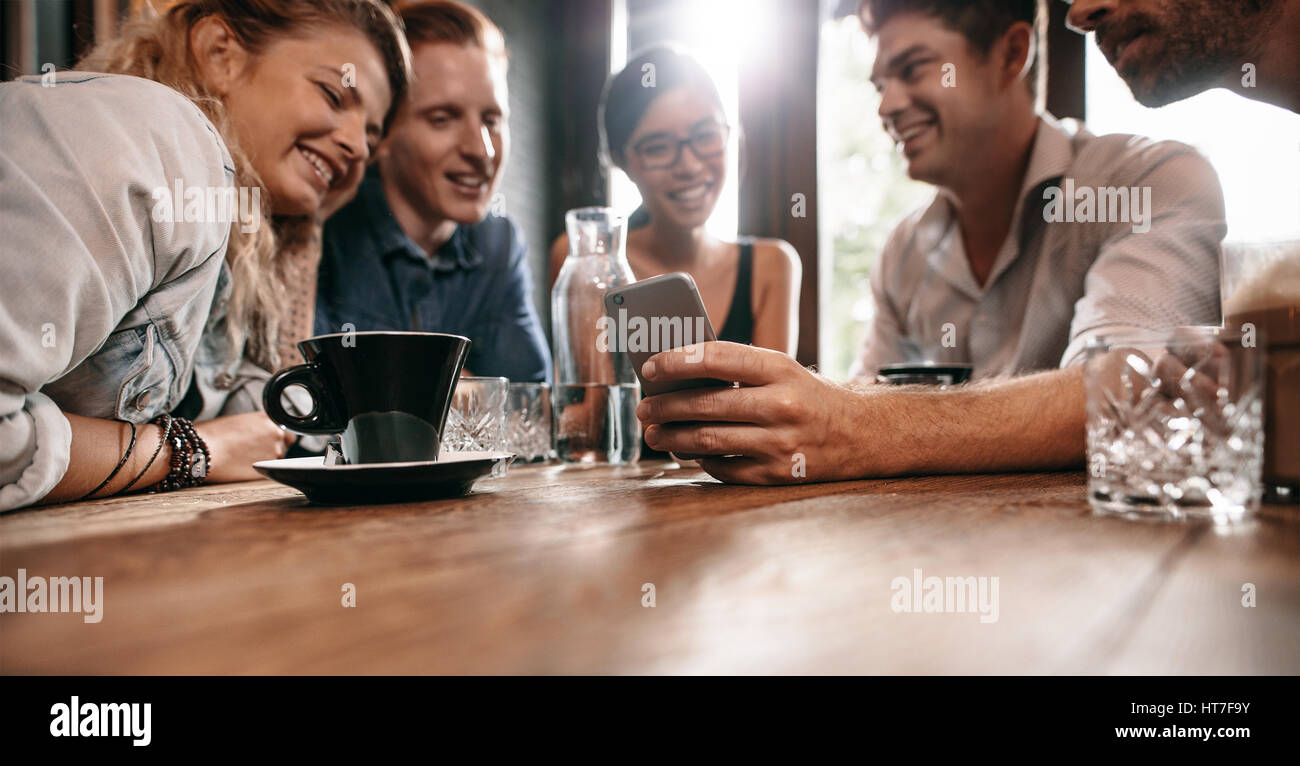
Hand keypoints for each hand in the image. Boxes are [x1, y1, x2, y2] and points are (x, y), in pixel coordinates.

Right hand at [194, 412, 298, 482]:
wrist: (204, 450)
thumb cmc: (214, 434)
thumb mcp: (240, 420)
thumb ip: (258, 426)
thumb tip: (262, 433)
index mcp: (269, 418)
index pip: (287, 430)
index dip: (278, 437)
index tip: (269, 440)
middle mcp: (276, 433)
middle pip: (285, 444)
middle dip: (274, 447)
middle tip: (255, 450)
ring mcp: (274, 452)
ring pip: (278, 458)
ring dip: (267, 458)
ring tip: (246, 458)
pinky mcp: (267, 468)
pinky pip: (269, 469)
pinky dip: (261, 469)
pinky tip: (245, 466)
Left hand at [636, 342, 873, 483]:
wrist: (860, 434)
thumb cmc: (807, 396)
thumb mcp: (782, 371)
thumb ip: (738, 370)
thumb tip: (677, 377)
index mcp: (780, 369)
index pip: (717, 357)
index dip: (677, 361)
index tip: (650, 366)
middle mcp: (781, 405)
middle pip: (706, 406)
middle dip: (665, 407)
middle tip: (644, 408)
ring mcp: (779, 443)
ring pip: (708, 441)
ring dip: (672, 438)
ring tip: (654, 434)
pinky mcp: (778, 474)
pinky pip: (724, 468)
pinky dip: (701, 461)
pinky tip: (689, 454)